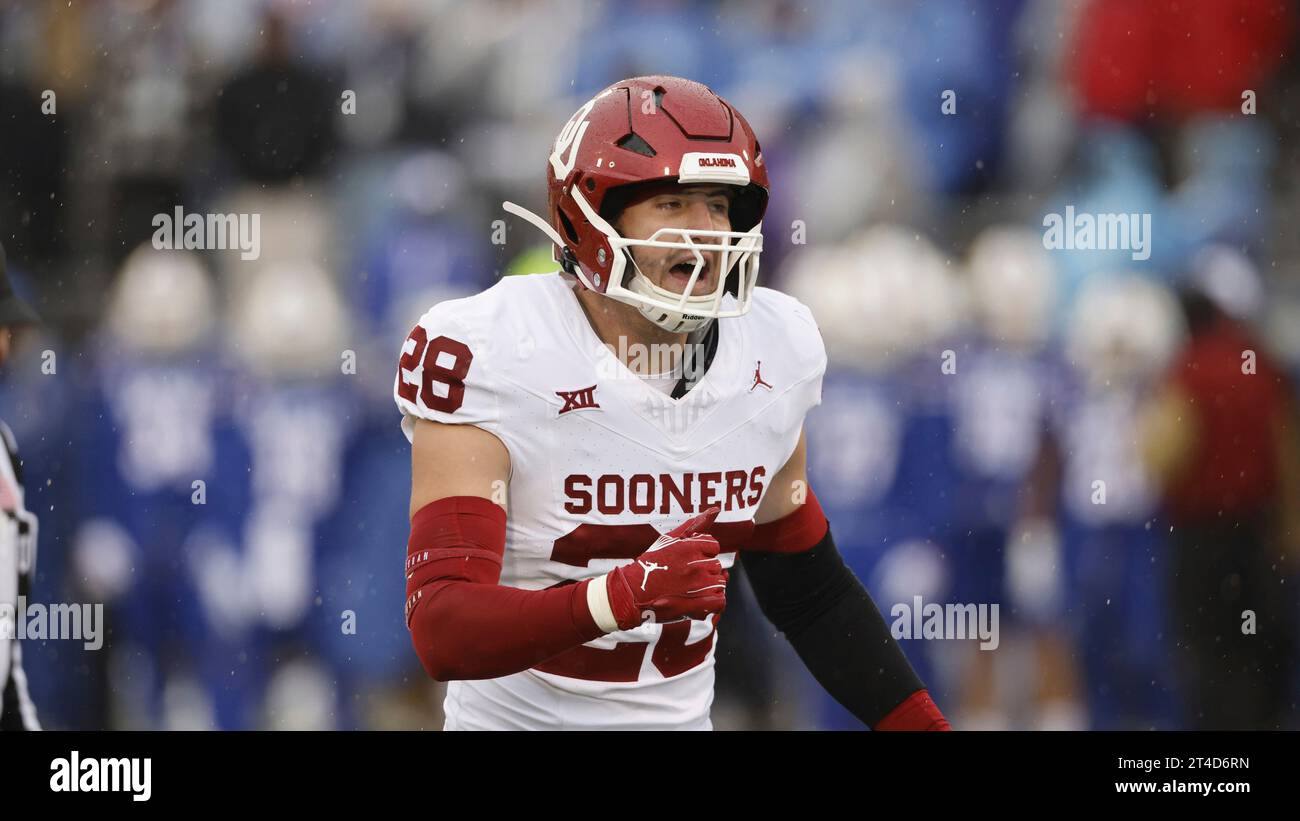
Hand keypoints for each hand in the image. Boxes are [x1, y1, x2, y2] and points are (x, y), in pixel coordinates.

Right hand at [599, 506, 726, 630]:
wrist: (633, 593)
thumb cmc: (650, 564)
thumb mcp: (669, 539)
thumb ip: (694, 524)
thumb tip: (716, 508)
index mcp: (689, 546)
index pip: (713, 546)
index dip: (702, 553)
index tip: (688, 561)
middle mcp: (695, 564)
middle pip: (715, 565)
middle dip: (703, 570)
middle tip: (684, 576)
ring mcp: (698, 585)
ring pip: (719, 582)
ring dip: (708, 585)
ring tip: (688, 588)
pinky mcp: (698, 604)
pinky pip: (720, 600)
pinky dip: (713, 601)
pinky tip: (699, 599)